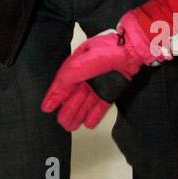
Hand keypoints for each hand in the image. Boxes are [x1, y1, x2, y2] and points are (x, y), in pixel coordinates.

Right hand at [41, 11, 165, 130]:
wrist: (131, 52)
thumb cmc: (105, 52)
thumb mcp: (78, 65)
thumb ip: (64, 81)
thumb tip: (51, 99)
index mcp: (76, 65)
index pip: (62, 85)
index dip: (54, 97)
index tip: (46, 109)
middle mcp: (86, 75)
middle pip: (73, 96)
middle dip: (67, 110)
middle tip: (62, 123)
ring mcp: (99, 83)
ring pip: (86, 102)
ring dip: (78, 114)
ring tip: (71, 126)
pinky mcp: (111, 89)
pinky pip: (100, 104)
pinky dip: (94, 114)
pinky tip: (88, 124)